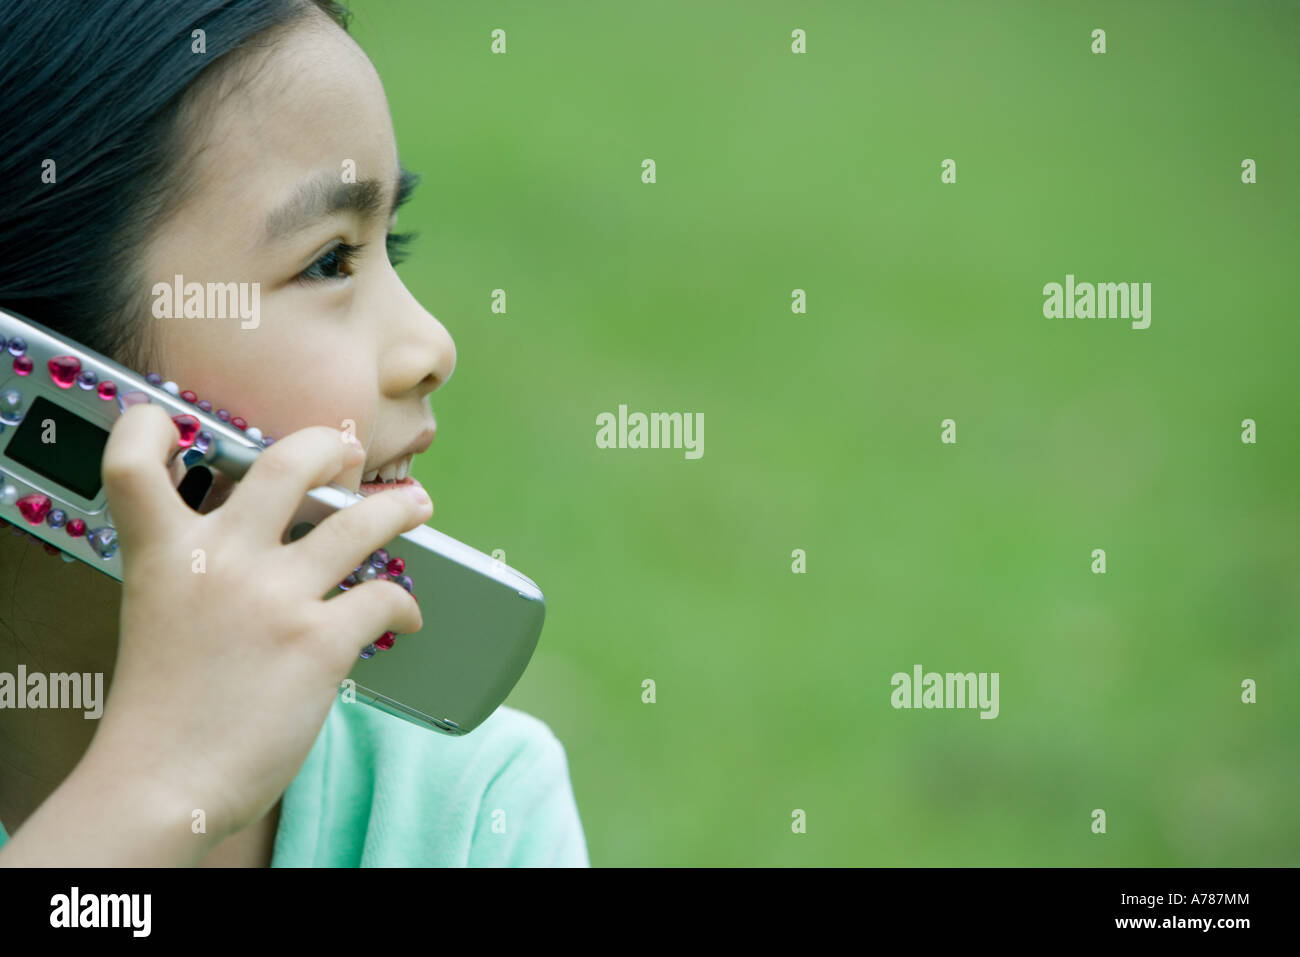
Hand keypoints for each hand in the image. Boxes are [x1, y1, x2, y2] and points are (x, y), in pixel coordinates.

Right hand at [88, 402, 431, 845]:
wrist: (163, 784)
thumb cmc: (162, 711)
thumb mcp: (160, 617)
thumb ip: (198, 572)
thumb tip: (263, 546)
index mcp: (165, 553)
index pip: (133, 462)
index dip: (145, 428)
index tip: (170, 424)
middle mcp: (223, 558)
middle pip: (287, 462)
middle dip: (330, 446)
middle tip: (351, 452)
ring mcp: (275, 595)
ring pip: (363, 521)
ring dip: (400, 509)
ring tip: (417, 506)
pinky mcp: (320, 640)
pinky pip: (385, 599)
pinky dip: (403, 606)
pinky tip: (405, 617)